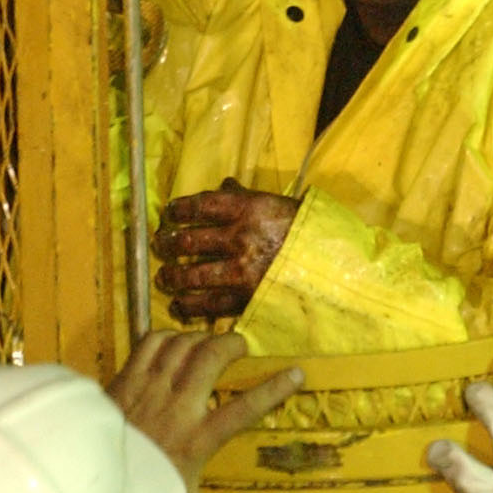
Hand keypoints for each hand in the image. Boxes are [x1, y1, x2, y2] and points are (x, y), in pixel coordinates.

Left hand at [106, 329, 301, 492]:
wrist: (86, 483)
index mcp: (198, 439)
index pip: (245, 410)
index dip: (274, 389)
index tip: (298, 373)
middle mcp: (178, 407)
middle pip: (212, 358)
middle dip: (233, 345)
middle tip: (241, 347)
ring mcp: (150, 388)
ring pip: (184, 345)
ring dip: (202, 338)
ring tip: (210, 343)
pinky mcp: (126, 378)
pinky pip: (152, 342)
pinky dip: (169, 336)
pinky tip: (175, 343)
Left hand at [153, 177, 299, 320]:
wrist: (331, 265)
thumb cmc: (302, 230)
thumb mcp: (275, 204)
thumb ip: (245, 197)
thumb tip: (223, 185)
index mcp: (247, 209)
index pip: (199, 205)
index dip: (177, 210)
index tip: (169, 213)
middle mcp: (239, 238)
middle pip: (189, 241)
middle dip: (168, 244)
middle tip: (161, 246)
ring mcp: (241, 271)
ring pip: (192, 276)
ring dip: (172, 277)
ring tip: (164, 277)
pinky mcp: (245, 298)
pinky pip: (207, 305)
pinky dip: (188, 306)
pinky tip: (178, 305)